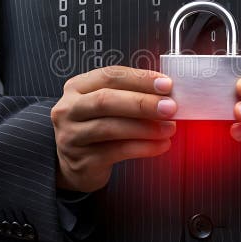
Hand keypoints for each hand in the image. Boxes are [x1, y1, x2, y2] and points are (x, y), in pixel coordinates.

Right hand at [51, 66, 177, 191]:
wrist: (77, 165)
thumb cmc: (98, 127)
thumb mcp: (107, 106)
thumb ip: (131, 95)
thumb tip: (167, 94)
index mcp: (77, 87)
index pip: (109, 76)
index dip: (140, 79)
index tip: (166, 84)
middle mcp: (69, 109)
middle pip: (106, 100)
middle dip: (142, 103)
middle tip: (170, 107)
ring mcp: (72, 136)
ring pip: (110, 128)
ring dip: (146, 127)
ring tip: (169, 128)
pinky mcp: (82, 160)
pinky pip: (117, 152)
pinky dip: (143, 148)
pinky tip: (161, 145)